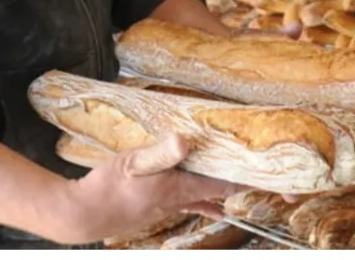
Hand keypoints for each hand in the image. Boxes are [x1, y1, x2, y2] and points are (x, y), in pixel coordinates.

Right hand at [54, 134, 245, 244]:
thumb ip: (160, 152)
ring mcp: (165, 207)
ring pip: (200, 197)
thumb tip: (185, 140)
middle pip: (215, 192)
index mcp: (177, 189)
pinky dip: (198, 199)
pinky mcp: (152, 209)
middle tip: (258, 175)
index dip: (245, 181)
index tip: (270, 178)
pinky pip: (184, 202)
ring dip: (218, 190)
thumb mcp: (132, 163)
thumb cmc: (107, 188)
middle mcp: (176, 201)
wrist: (83, 215)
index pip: (220, 185)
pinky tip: (201, 203)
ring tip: (237, 189)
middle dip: (236, 182)